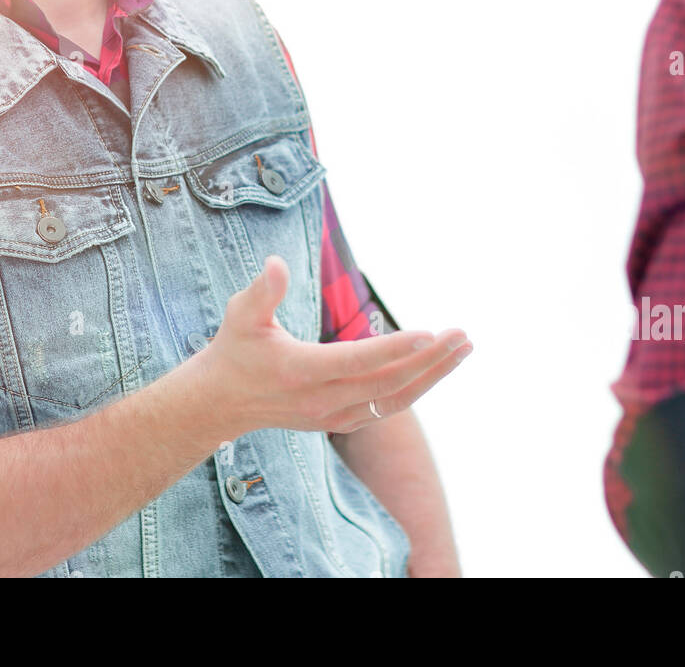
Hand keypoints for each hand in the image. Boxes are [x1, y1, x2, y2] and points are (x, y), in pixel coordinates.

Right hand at [189, 256, 471, 438]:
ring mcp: (334, 416)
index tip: (429, 334)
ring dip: (433, 375)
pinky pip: (388, 406)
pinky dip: (416, 387)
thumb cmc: (235, 349)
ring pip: (395, 399)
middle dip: (430, 359)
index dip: (393, 349)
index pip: (356, 361)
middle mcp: (322, 400)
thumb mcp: (240, 314)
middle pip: (387, 382)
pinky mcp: (341, 422)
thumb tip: (275, 263)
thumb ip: (262, 291)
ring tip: (463, 349)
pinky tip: (437, 366)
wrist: (221, 403)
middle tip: (463, 335)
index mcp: (300, 371)